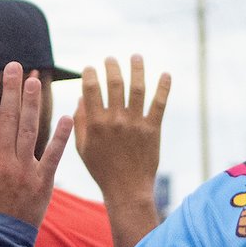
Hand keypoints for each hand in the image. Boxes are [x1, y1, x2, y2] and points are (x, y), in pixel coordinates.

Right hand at [0, 63, 70, 226]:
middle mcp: (4, 160)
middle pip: (9, 117)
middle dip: (11, 89)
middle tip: (15, 65)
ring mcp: (25, 171)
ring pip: (30, 130)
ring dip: (33, 103)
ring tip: (34, 80)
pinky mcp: (43, 184)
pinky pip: (54, 156)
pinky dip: (61, 137)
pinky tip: (67, 116)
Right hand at [74, 55, 169, 202]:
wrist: (127, 190)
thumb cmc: (102, 170)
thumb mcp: (82, 148)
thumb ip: (80, 122)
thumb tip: (81, 97)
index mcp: (96, 124)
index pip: (91, 88)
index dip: (90, 73)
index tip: (90, 68)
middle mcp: (115, 120)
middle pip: (115, 83)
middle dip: (112, 66)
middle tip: (111, 59)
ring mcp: (135, 123)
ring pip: (137, 88)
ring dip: (137, 68)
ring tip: (136, 56)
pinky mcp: (153, 129)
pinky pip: (159, 103)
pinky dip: (164, 87)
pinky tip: (166, 74)